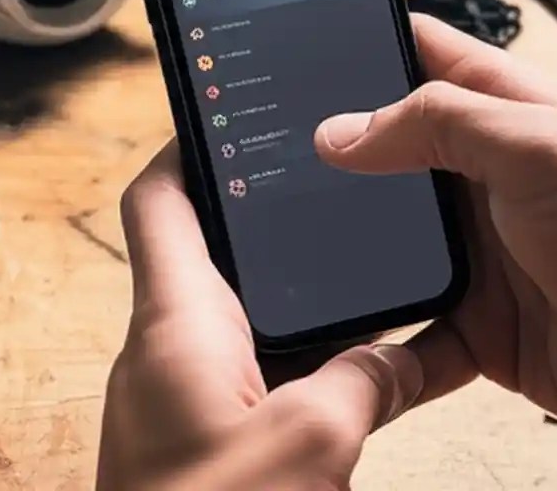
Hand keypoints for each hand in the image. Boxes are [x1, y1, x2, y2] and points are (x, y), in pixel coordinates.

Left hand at [97, 144, 423, 490]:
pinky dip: (312, 375)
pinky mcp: (211, 446)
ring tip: (378, 283)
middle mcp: (172, 355)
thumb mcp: (309, 439)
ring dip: (309, 313)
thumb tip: (396, 362)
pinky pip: (265, 386)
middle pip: (221, 259)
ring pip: (253, 329)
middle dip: (282, 232)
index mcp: (176, 325)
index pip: (160, 201)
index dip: (190, 145)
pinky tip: (370, 382)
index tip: (233, 111)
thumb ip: (362, 385)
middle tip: (339, 196)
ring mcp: (188, 403)